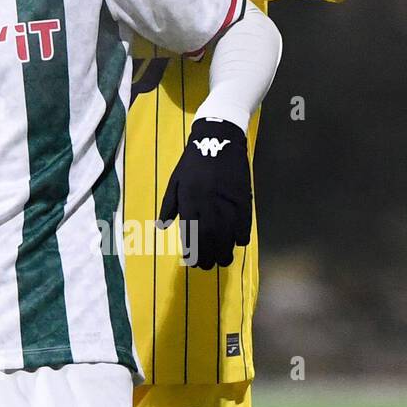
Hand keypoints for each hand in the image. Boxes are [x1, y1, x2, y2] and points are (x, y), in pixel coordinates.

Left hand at [157, 118, 251, 268]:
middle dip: (207, 255)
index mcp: (189, 199)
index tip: (190, 261)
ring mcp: (227, 201)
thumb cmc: (193, 162)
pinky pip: (244, 222)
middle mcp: (208, 203)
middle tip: (207, 266)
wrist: (218, 140)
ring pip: (227, 233)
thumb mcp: (175, 180)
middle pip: (209, 237)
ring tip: (222, 261)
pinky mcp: (243, 197)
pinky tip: (238, 243)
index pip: (190, 232)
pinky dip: (241, 235)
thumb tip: (162, 226)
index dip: (190, 249)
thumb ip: (169, 204)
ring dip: (225, 250)